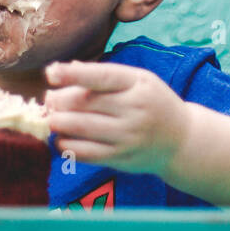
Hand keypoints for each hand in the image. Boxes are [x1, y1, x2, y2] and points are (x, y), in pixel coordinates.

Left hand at [44, 60, 190, 178]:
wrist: (181, 139)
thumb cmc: (152, 101)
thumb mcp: (138, 79)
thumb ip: (105, 75)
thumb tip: (65, 71)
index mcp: (137, 84)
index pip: (102, 77)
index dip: (73, 74)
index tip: (51, 72)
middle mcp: (134, 110)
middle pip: (86, 103)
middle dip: (60, 101)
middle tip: (47, 99)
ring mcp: (128, 136)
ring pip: (83, 129)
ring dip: (59, 124)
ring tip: (50, 119)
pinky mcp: (122, 158)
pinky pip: (88, 154)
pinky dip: (68, 147)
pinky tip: (60, 140)